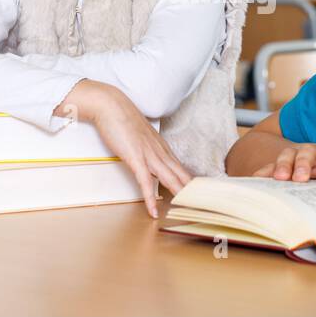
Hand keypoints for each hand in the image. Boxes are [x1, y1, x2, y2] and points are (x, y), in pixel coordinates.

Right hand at [64, 80, 192, 217]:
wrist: (111, 105)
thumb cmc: (122, 119)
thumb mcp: (140, 136)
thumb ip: (147, 147)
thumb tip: (148, 156)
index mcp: (162, 147)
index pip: (181, 168)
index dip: (190, 182)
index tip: (199, 194)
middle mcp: (160, 152)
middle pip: (181, 175)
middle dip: (192, 191)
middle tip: (204, 205)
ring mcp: (149, 155)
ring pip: (169, 179)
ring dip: (179, 195)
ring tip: (189, 210)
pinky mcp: (135, 158)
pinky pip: (144, 182)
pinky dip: (149, 198)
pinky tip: (153, 211)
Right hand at [254, 143, 315, 185]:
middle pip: (311, 152)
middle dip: (306, 164)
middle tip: (301, 178)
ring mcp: (298, 159)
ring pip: (291, 154)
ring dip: (285, 164)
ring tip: (280, 179)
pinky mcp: (283, 166)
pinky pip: (270, 166)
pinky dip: (263, 172)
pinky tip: (256, 179)